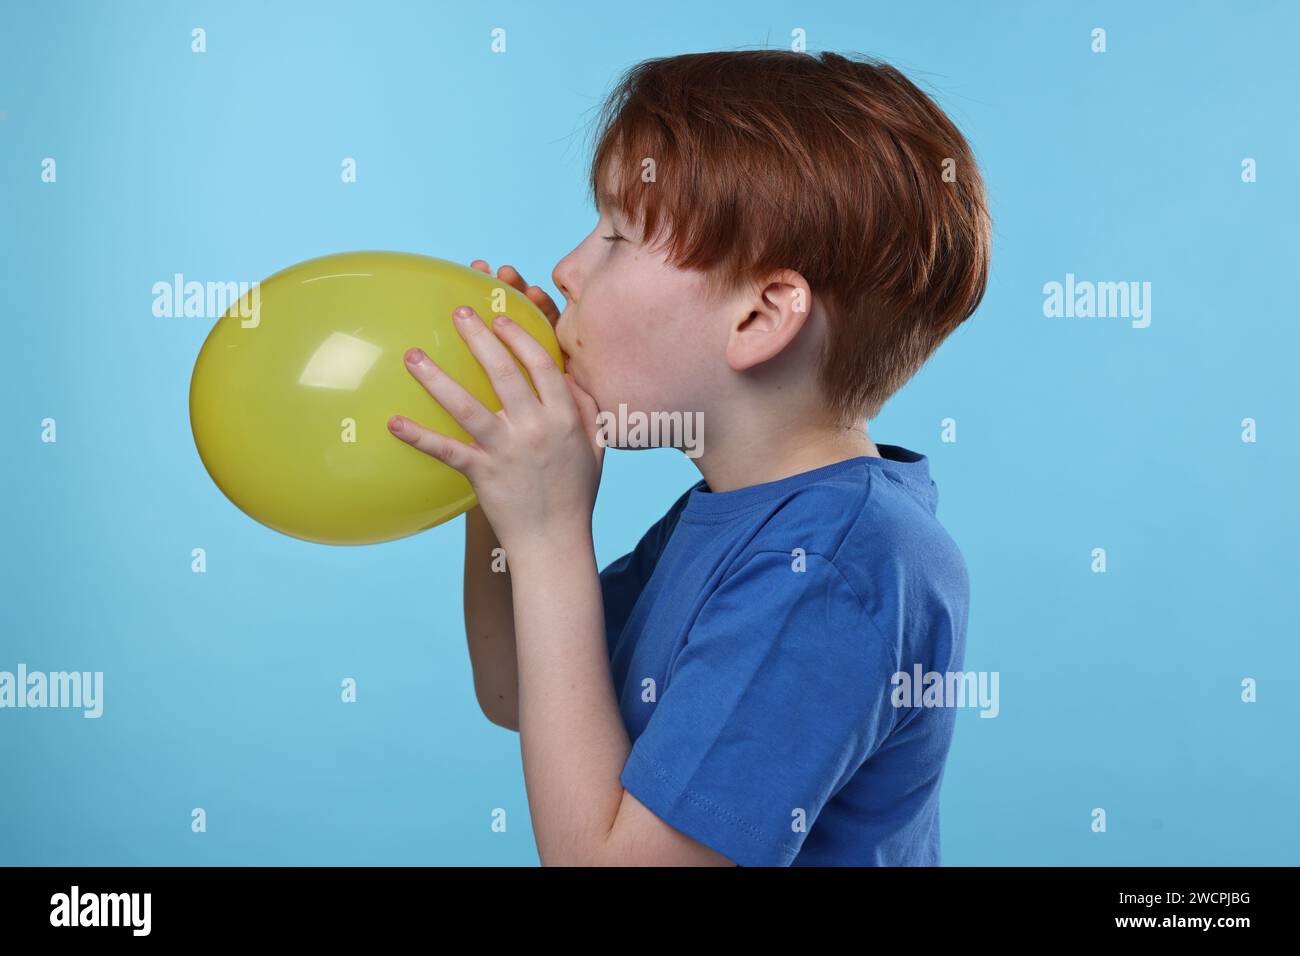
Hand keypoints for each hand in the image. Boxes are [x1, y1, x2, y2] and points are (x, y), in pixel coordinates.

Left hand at [387, 263, 603, 551]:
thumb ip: (587, 410)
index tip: (501, 318)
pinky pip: (447, 450)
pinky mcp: (482, 474)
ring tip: (413, 355)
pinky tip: (394, 422)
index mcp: (564, 418)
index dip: (520, 338)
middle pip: (504, 373)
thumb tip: (571, 378)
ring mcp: (506, 451)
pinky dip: (419, 437)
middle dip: (479, 339)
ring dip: (438, 378)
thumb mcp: (595, 449)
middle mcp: (535, 429)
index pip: (541, 366)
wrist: (555, 542)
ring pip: (468, 406)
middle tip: (458, 314)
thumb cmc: (575, 495)